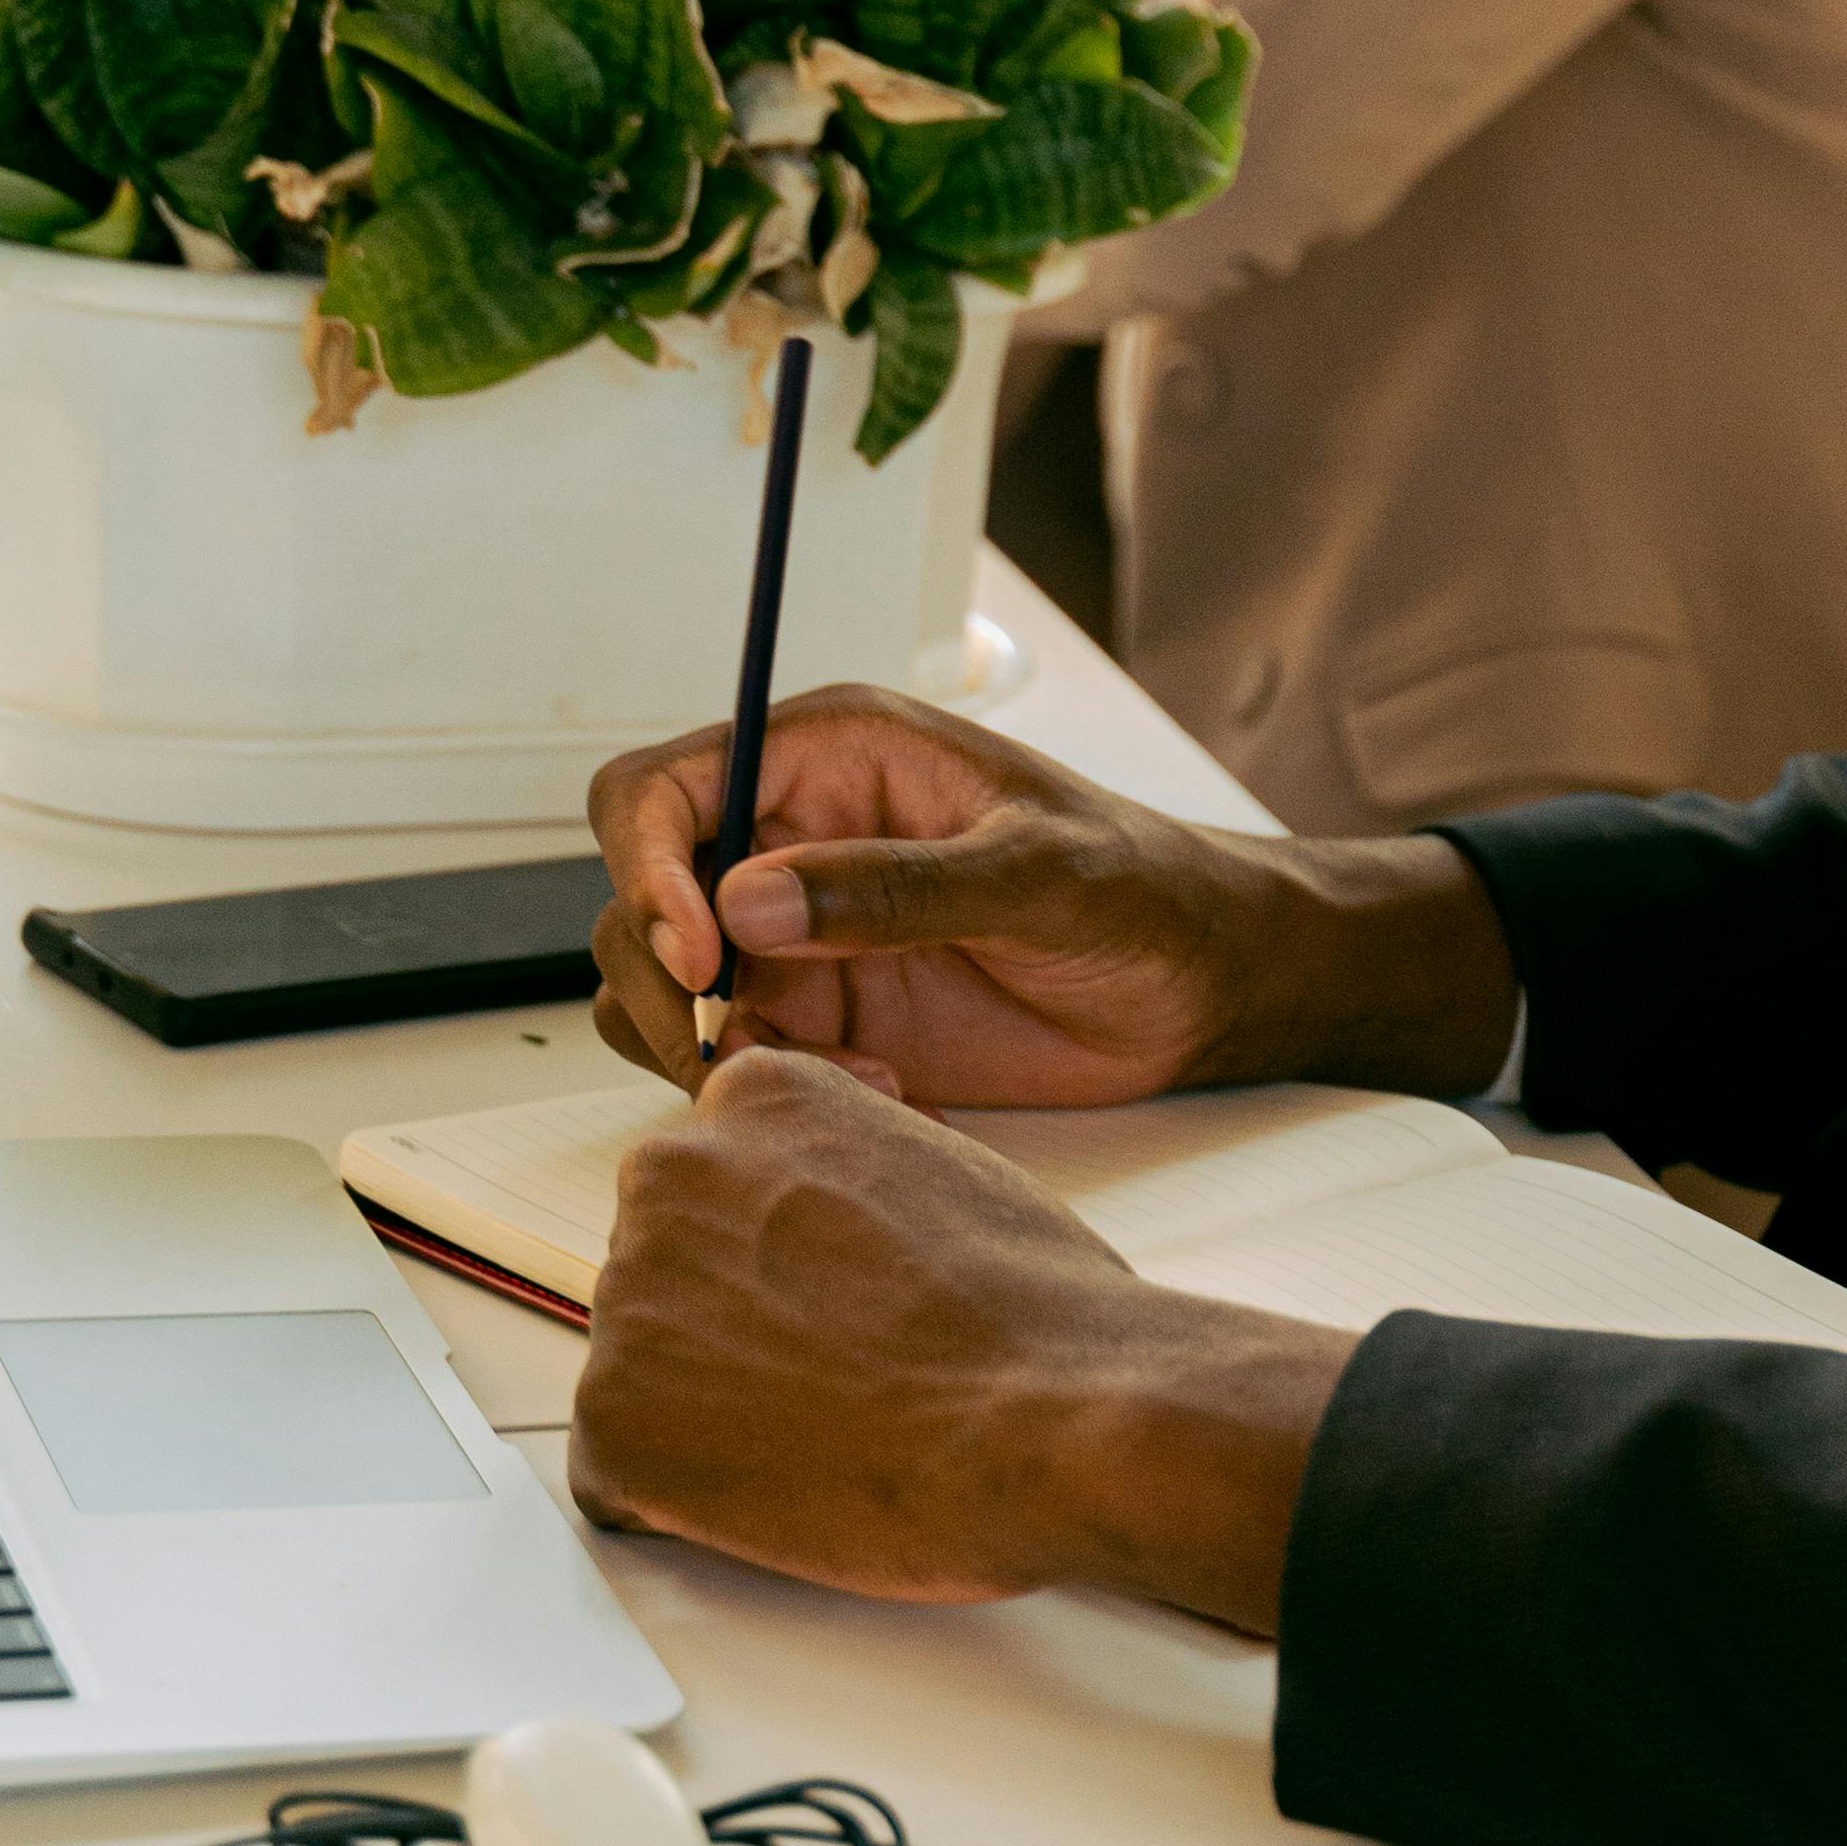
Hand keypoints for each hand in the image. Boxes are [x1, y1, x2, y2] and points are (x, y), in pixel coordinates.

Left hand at [569, 1045, 1348, 1615]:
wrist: (1061, 1418)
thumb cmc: (1037, 1312)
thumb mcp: (941, 1168)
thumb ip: (846, 1178)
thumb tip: (821, 1231)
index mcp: (755, 1098)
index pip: (717, 1182)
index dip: (778, 1261)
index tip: (831, 1301)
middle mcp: (668, 1175)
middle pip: (668, 1269)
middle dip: (730, 1328)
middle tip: (835, 1376)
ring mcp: (628, 1296)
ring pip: (645, 1370)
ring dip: (714, 1413)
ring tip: (831, 1435)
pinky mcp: (609, 1417)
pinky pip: (622, 1476)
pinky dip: (686, 1502)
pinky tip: (789, 1489)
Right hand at [585, 683, 1520, 1112]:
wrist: (1208, 986)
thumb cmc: (1146, 890)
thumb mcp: (1041, 873)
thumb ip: (897, 884)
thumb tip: (748, 897)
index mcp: (831, 755)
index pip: (660, 790)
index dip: (646, 865)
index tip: (701, 951)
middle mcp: (792, 838)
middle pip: (638, 900)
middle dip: (665, 981)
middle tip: (744, 1044)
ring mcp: (798, 934)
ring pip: (667, 991)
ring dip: (718, 1046)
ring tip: (848, 1072)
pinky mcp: (823, 1017)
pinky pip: (739, 1058)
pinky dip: (778, 1089)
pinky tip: (884, 1089)